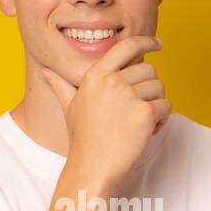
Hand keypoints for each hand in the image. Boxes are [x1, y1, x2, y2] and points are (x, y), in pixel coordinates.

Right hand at [40, 35, 169, 192]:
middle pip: (149, 70)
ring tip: (139, 124)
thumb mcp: (69, 107)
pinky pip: (165, 107)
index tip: (158, 44)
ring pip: (159, 88)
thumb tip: (45, 72)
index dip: (146, 42)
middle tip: (137, 111)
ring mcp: (128, 95)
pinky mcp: (144, 112)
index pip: (126, 47)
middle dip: (150, 89)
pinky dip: (161, 121)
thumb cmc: (82, 140)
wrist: (92, 168)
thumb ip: (61, 86)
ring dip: (156, 106)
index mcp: (95, 75)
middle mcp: (111, 81)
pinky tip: (146, 133)